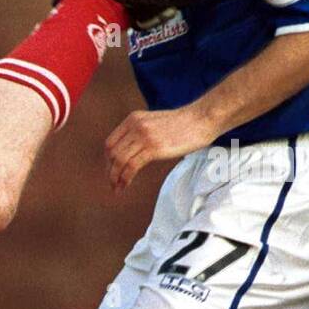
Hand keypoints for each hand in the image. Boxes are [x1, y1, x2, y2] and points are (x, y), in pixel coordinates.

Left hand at [105, 106, 220, 191]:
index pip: (110, 142)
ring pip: (119, 161)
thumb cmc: (183, 124)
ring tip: (117, 188)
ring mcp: (143, 136)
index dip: (107, 160)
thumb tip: (131, 151)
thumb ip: (141, 133)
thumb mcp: (155, 122)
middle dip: (110, 171)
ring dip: (115, 178)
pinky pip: (131, 166)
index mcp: (133, 119)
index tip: (111, 171)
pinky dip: (125, 178)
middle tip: (112, 184)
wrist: (201, 119)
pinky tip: (125, 185)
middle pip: (112, 153)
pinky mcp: (153, 148)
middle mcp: (135, 126)